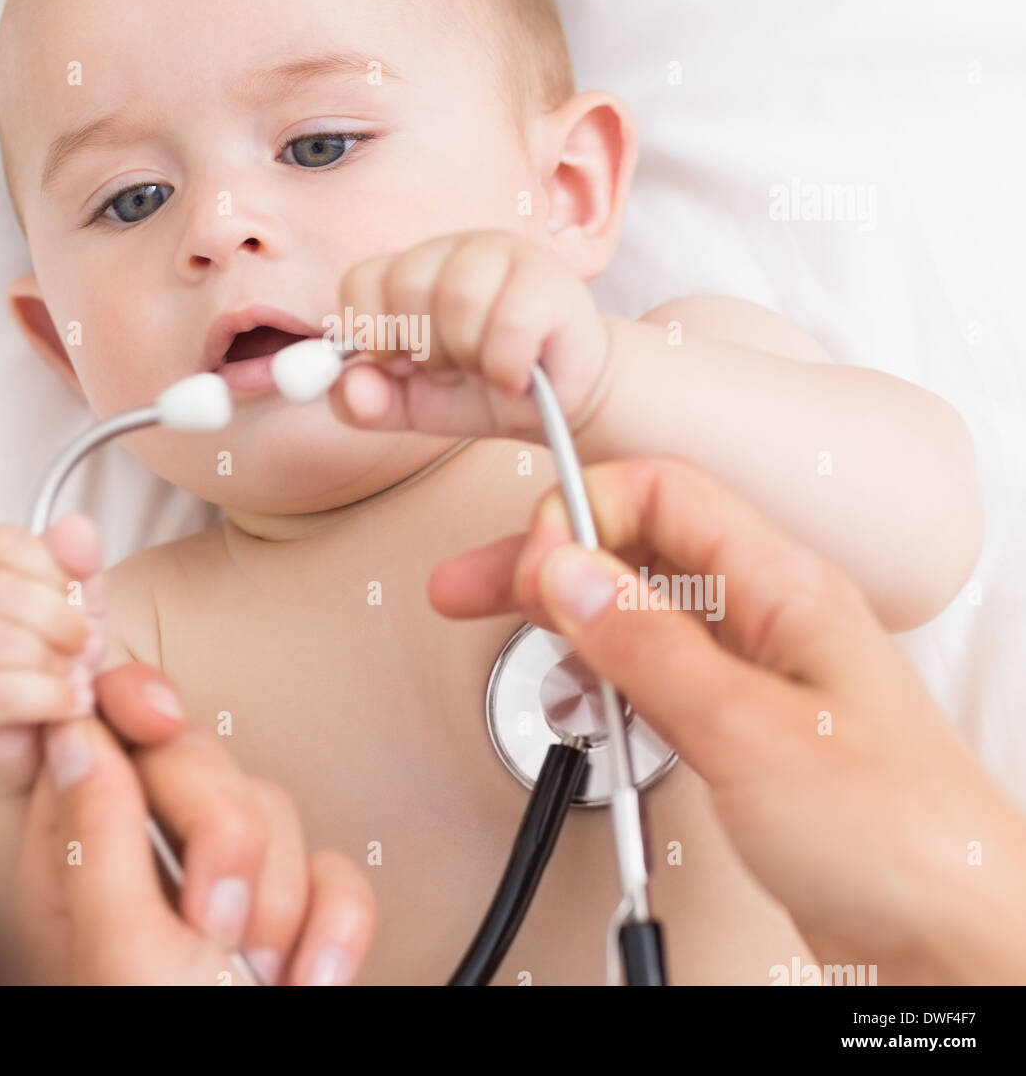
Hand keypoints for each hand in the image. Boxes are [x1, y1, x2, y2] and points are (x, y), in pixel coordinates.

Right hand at [0, 515, 105, 796]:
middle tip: (88, 644)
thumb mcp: (79, 607)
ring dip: (48, 659)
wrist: (40, 744)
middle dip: (55, 617)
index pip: (4, 544)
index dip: (54, 572)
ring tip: (81, 678)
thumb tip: (78, 527)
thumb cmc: (54, 666)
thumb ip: (81, 566)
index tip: (82, 603)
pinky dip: (42, 696)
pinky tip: (71, 702)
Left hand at [14, 664, 377, 984]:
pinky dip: (336, 925)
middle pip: (203, 763)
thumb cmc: (168, 1041)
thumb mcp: (121, 955)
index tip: (148, 709)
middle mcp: (154, 869)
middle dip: (226, 835)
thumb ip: (99, 840)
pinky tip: (307, 974)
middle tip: (217, 912)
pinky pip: (337, 870)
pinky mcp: (299, 918)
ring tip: (256, 964)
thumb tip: (80, 737)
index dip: (128, 704)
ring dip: (278, 894)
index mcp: (84, 870)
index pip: (104, 741)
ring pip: (277, 809)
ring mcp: (231, 891)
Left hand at [330, 229, 608, 441]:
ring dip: (468, 356)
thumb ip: (366, 402)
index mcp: (413, 269)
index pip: (360, 279)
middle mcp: (455, 249)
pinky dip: (506, 366)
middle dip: (425, 349)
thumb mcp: (412, 405)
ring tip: (486, 368)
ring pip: (459, 296)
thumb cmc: (483, 390)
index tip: (396, 361)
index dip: (370, 332)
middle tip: (453, 368)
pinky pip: (511, 321)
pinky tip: (517, 375)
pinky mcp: (550, 277)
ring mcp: (505, 253)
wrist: (562, 404)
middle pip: (407, 285)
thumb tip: (348, 385)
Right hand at [428, 455, 1025, 983]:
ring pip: (639, 610)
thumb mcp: (751, 732)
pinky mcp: (740, 731)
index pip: (666, 492)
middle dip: (550, 556)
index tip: (534, 563)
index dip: (589, 510)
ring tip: (507, 625)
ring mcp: (752, 675)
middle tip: (474, 584)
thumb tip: (565, 572)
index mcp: (785, 587)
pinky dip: (599, 675)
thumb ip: (648, 647)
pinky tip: (575, 693)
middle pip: (639, 546)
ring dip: (567, 614)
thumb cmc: (903, 839)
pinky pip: (654, 675)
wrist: (960, 944)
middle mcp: (768, 618)